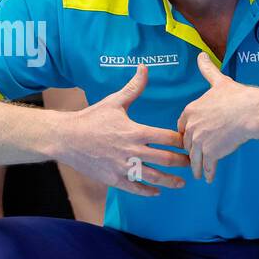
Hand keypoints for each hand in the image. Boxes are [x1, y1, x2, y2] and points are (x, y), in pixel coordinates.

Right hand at [58, 65, 190, 196]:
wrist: (65, 137)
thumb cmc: (91, 119)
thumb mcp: (114, 102)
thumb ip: (133, 88)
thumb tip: (144, 67)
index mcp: (135, 131)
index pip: (167, 137)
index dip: (182, 140)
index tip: (190, 142)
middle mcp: (132, 151)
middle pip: (165, 159)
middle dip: (182, 162)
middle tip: (192, 163)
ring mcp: (123, 167)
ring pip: (153, 177)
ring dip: (170, 181)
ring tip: (182, 183)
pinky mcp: (113, 178)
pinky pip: (135, 188)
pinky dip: (148, 191)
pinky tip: (157, 191)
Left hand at [177, 54, 255, 182]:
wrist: (250, 112)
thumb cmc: (236, 96)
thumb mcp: (219, 82)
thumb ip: (207, 70)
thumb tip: (201, 55)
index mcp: (191, 110)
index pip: (182, 126)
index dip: (186, 133)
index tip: (189, 139)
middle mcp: (192, 127)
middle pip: (187, 143)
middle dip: (190, 151)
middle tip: (192, 159)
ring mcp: (200, 141)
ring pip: (195, 157)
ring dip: (197, 167)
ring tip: (198, 173)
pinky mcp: (211, 153)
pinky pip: (207, 166)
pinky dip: (208, 173)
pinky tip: (209, 178)